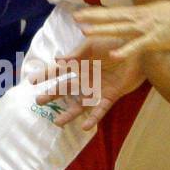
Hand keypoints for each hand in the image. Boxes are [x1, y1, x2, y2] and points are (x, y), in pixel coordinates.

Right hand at [30, 46, 145, 131]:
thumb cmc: (116, 42)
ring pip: (80, 104)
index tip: (30, 81)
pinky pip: (100, 110)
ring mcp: (98, 88)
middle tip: (38, 101)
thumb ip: (77, 52)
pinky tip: (85, 126)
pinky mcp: (111, 96)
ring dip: (69, 113)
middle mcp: (87, 77)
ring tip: (57, 122)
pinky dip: (93, 118)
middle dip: (52, 95)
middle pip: (66, 89)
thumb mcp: (94, 43)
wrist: (139, 49)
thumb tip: (58, 60)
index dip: (46, 74)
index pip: (59, 69)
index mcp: (81, 63)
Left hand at [74, 0, 169, 58]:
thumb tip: (140, 18)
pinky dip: (125, 51)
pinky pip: (137, 46)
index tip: (82, 12)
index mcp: (141, 12)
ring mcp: (147, 28)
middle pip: (112, 17)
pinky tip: (114, 55)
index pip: (115, 12)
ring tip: (85, 32)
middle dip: (92, 18)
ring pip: (119, 29)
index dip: (97, 12)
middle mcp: (140, 18)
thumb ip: (147, 17)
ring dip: (102, 30)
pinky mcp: (156, 39)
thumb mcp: (160, 13)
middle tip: (74, 17)